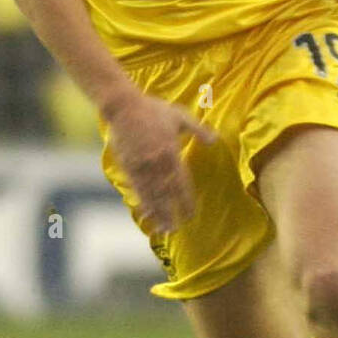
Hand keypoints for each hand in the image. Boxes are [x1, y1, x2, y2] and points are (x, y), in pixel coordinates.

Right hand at [103, 91, 216, 233]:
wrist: (123, 106)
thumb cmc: (152, 109)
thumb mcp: (180, 116)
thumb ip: (198, 130)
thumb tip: (215, 140)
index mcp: (170, 152)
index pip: (181, 183)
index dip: (185, 201)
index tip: (190, 215)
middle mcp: (155, 163)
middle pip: (165, 194)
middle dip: (170, 213)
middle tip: (175, 230)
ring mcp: (140, 166)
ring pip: (149, 194)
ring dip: (156, 213)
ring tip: (161, 228)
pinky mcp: (127, 165)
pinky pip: (135, 188)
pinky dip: (141, 202)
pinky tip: (144, 213)